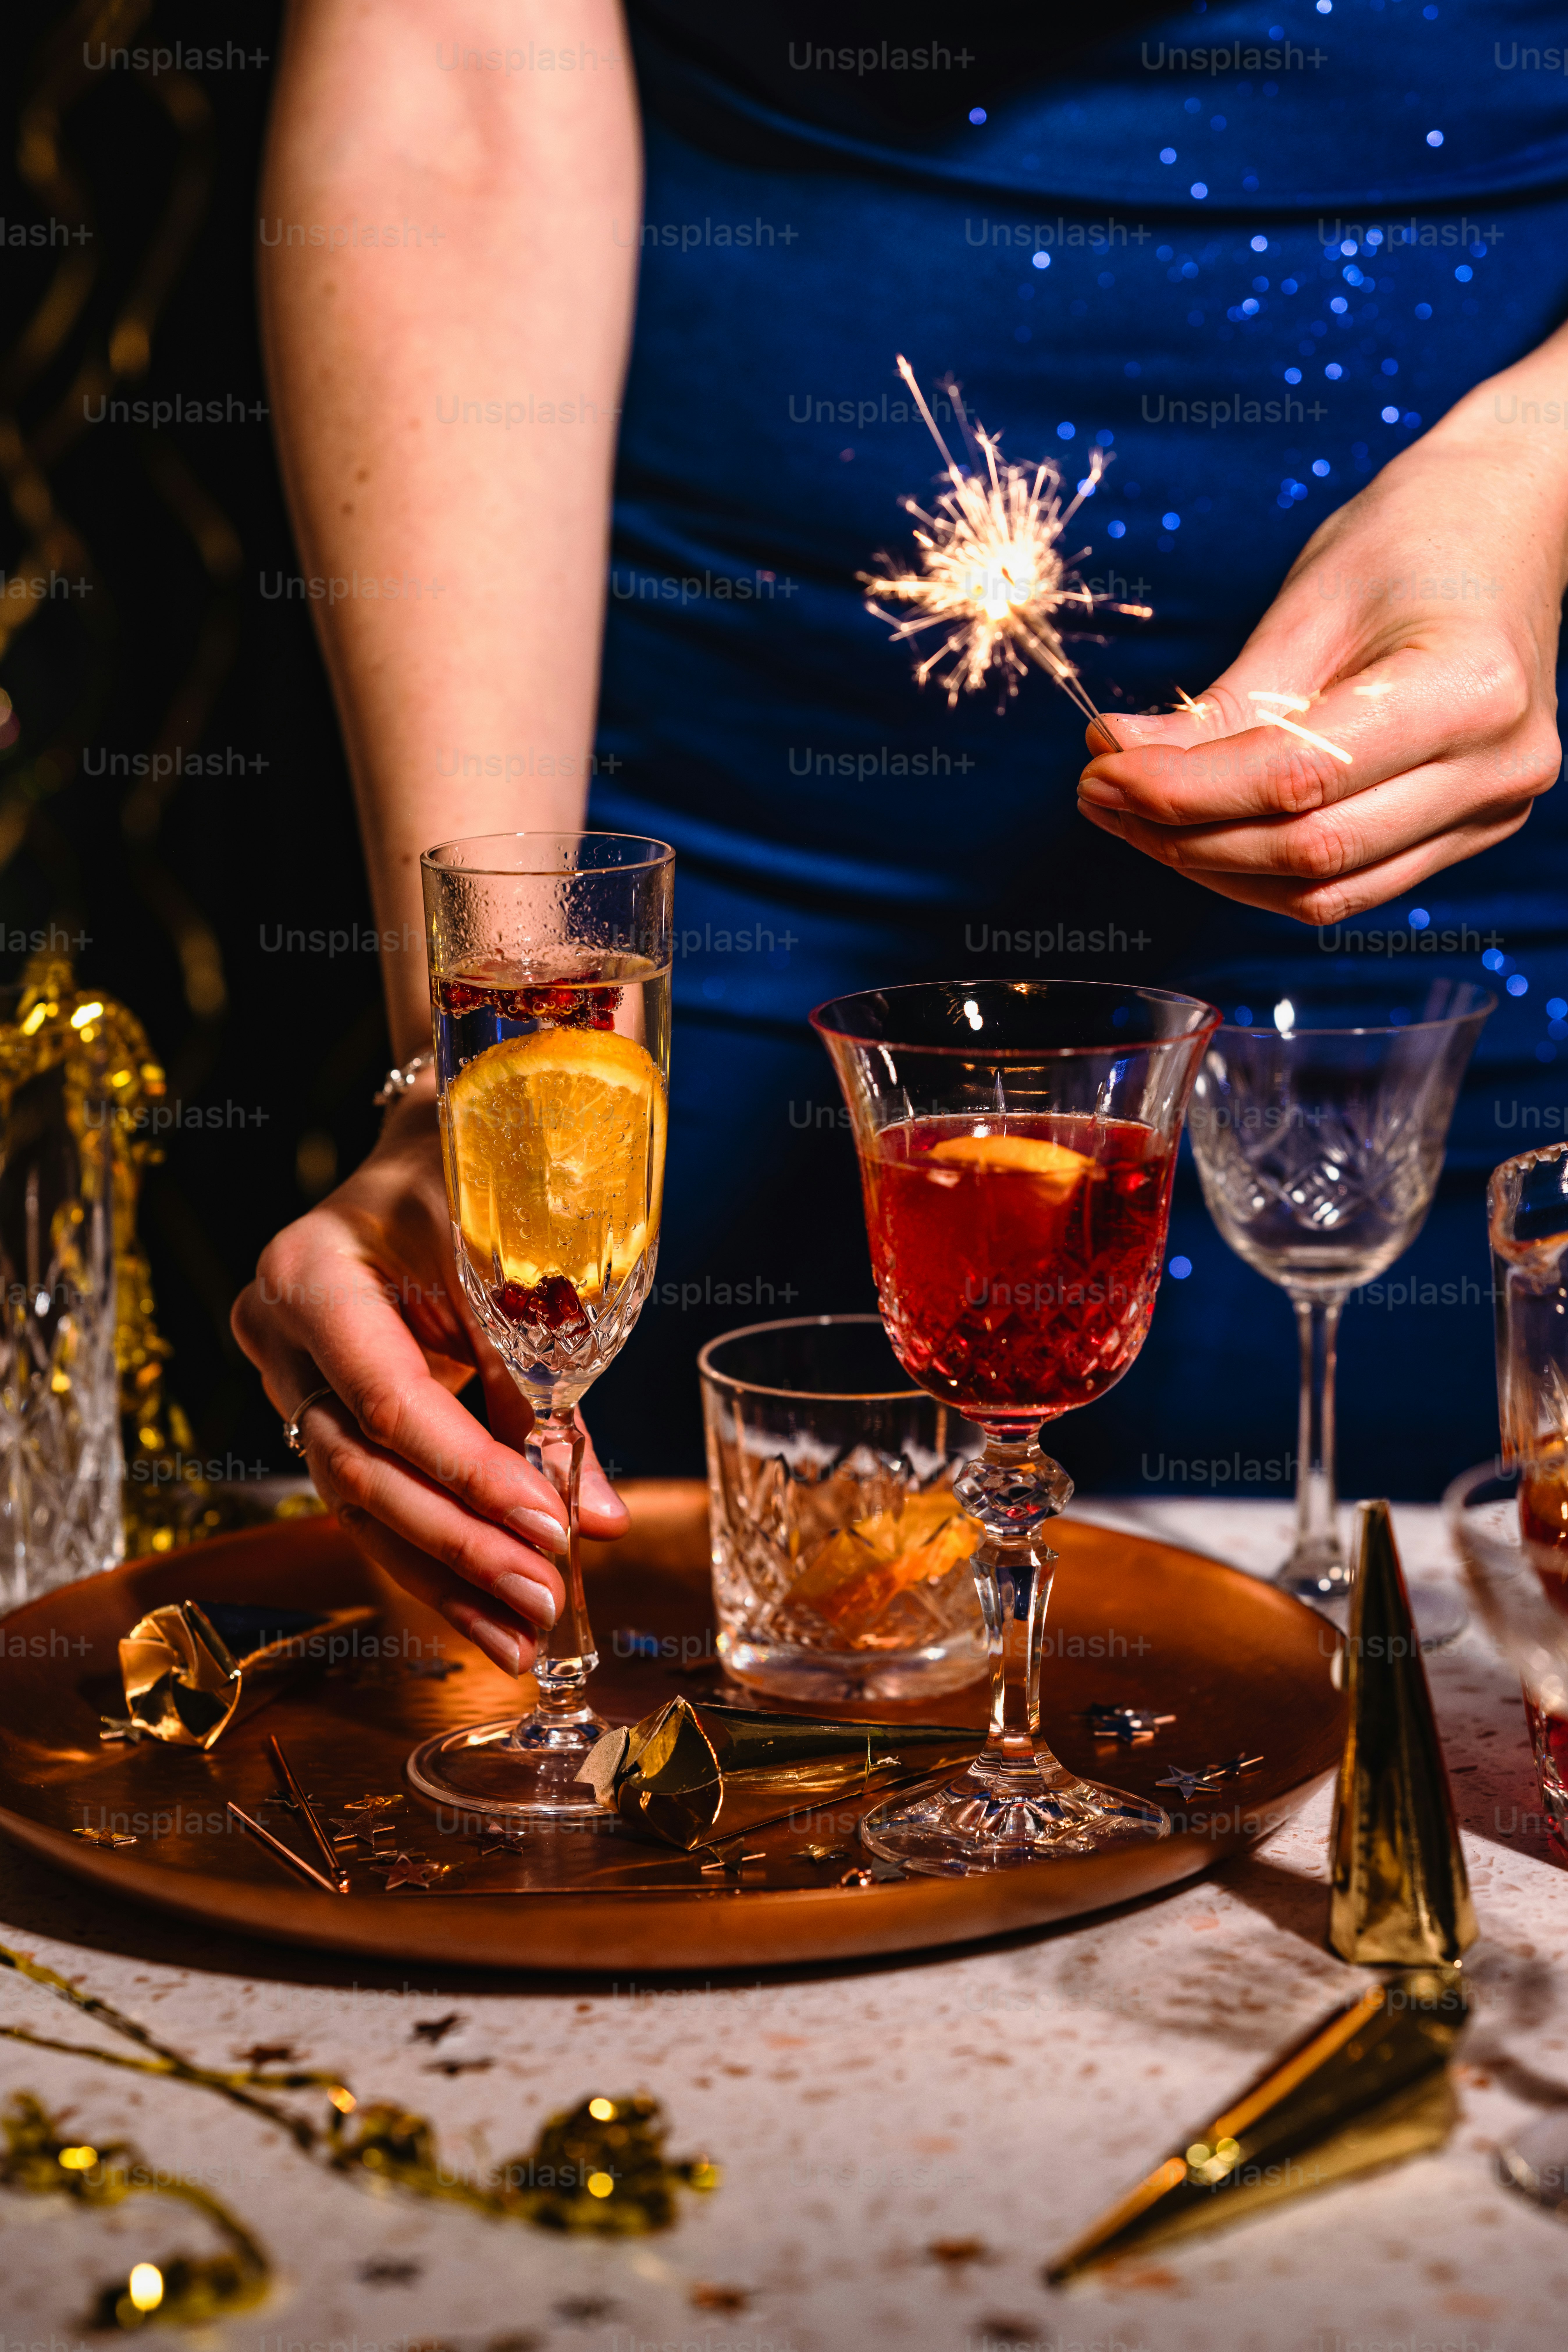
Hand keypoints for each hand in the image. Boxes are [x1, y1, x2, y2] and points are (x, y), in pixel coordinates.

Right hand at [231, 1088, 628, 1674]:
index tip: (546, 1527)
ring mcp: (290, 1381)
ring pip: (359, 1506)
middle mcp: (279, 1335)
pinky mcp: (323, 1416)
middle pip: (360, 1469)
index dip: (468, 1471)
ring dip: (445, 1577)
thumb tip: (598, 1519)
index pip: (388, 1400)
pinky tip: (488, 1613)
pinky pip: (374, 1503)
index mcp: (310, 1276)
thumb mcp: (506, 1257)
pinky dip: (436, 1559)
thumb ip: (547, 1385)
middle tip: (540, 1598)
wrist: (431, 1145)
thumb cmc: (470, 1180)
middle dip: (458, 1544)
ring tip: (520, 1636)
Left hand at [1075, 424, 1566, 921]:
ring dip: (1216, 867)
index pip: (1297, 779)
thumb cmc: (1414, 539)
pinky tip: (1203, 833)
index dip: (1183, 792)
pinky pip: (1350, 884)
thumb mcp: (1307, 606)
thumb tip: (1118, 758)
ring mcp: (1492, 809)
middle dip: (1185, 836)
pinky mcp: (1471, 830)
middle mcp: (1496, 766)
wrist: (1508, 523)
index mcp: (1468, 690)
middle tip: (1102, 795)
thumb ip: (1221, 705)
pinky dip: (1266, 872)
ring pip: (1326, 889)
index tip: (1102, 772)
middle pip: (1311, 850)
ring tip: (1137, 818)